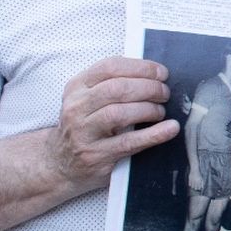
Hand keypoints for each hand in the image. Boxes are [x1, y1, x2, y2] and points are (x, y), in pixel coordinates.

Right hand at [45, 58, 177, 188]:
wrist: (61, 164)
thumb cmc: (85, 126)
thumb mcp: (88, 100)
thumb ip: (112, 84)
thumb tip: (155, 75)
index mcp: (76, 87)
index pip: (110, 67)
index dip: (141, 68)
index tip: (162, 73)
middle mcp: (76, 107)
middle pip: (117, 89)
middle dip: (148, 88)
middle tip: (164, 93)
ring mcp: (83, 133)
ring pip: (119, 114)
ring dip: (148, 109)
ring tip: (160, 111)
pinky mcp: (95, 156)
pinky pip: (129, 142)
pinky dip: (154, 134)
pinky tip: (170, 129)